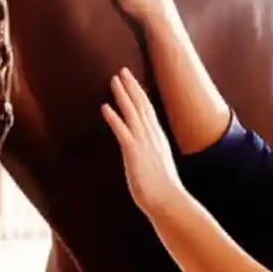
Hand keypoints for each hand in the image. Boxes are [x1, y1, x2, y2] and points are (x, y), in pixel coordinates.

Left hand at [101, 67, 185, 214]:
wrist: (168, 200)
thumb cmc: (163, 189)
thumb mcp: (158, 166)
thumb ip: (151, 156)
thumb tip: (146, 155)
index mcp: (158, 138)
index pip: (148, 110)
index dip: (139, 94)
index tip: (132, 81)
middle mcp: (152, 136)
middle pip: (141, 105)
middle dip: (131, 87)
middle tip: (122, 71)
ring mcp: (144, 142)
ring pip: (132, 112)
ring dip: (122, 95)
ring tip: (113, 80)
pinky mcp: (134, 152)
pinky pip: (122, 130)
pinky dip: (114, 117)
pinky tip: (105, 107)